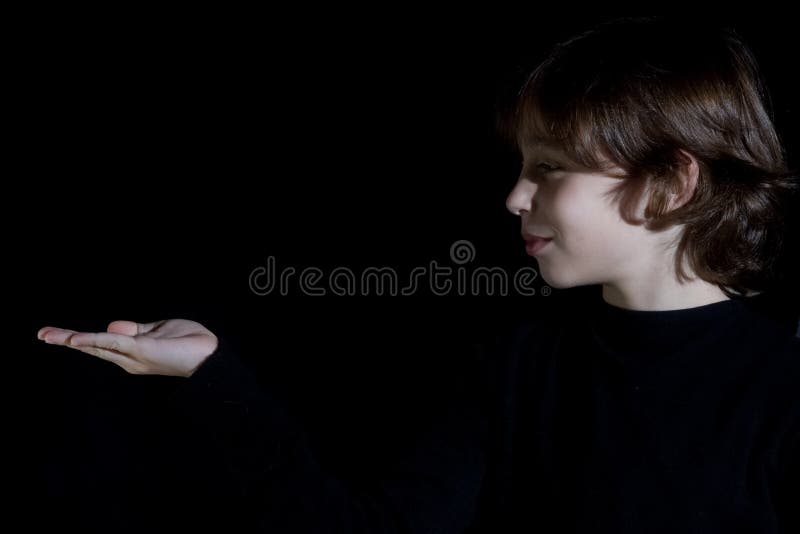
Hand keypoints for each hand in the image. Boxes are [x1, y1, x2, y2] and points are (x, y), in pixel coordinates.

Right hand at [37, 319, 218, 376]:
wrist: (210, 356)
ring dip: (73, 339)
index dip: (78, 338)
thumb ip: (135, 330)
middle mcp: (128, 358)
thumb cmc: (188, 342)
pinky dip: (94, 340)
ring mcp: (133, 356)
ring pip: (98, 345)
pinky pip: (114, 343)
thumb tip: (110, 327)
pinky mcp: (141, 351)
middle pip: (92, 347)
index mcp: (131, 352)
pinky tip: (76, 339)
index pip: (100, 343)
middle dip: (66, 340)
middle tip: (41, 334)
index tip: (54, 333)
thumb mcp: (158, 330)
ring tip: (49, 335)